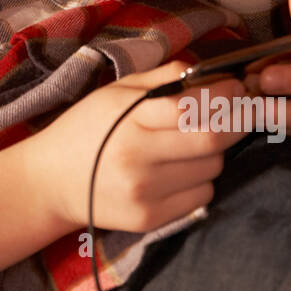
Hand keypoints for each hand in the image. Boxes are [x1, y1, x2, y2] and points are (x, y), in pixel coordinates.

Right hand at [39, 60, 250, 233]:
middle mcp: (136, 158)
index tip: (237, 87)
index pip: (190, 107)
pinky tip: (181, 171)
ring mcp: (145, 192)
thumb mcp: (114, 93)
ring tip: (195, 144)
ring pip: (212, 168)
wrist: (50, 181)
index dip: (223, 96)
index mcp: (127, 119)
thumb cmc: (86, 128)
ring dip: (215, 152)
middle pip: (211, 140)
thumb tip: (206, 72)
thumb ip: (160, 78)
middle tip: (240, 113)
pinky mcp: (150, 218)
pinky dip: (202, 180)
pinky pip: (202, 196)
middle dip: (235, 123)